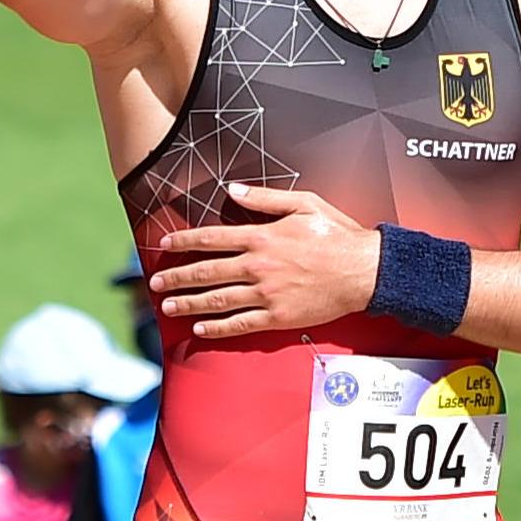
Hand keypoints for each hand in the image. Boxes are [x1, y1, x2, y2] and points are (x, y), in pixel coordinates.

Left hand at [146, 182, 380, 339]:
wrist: (364, 270)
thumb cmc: (338, 235)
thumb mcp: (305, 203)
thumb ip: (266, 198)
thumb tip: (233, 190)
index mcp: (262, 237)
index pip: (212, 238)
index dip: (184, 242)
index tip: (165, 246)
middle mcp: (258, 265)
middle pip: (206, 272)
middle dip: (177, 277)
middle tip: (155, 283)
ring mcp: (266, 294)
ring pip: (217, 300)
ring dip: (188, 304)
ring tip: (168, 307)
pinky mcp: (278, 317)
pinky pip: (240, 324)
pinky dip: (217, 328)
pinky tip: (200, 329)